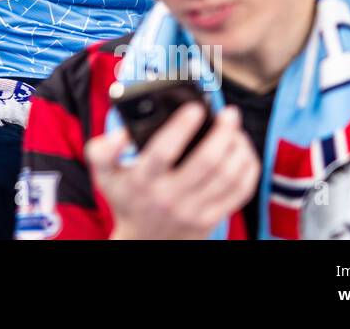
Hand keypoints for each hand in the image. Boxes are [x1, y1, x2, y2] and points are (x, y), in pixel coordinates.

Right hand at [87, 103, 260, 238]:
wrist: (144, 242)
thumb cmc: (127, 199)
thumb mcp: (104, 175)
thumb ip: (102, 150)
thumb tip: (123, 132)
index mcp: (142, 180)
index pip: (162, 151)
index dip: (182, 127)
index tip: (196, 108)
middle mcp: (168, 196)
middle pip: (206, 162)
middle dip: (223, 133)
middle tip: (229, 113)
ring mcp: (193, 210)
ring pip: (228, 176)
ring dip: (238, 148)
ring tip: (236, 130)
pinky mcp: (211, 219)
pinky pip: (239, 192)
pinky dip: (247, 169)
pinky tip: (243, 153)